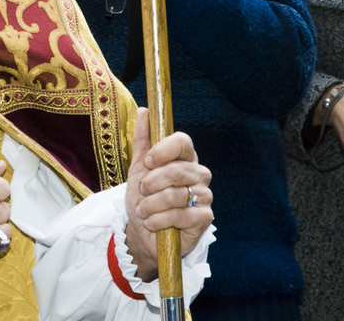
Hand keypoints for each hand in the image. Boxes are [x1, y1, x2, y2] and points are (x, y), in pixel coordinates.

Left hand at [124, 109, 213, 281]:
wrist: (143, 232)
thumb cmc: (144, 197)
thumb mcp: (138, 168)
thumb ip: (143, 140)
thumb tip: (144, 110)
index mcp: (185, 158)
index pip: (183, 142)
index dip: (164, 149)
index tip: (148, 161)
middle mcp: (198, 174)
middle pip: (176, 170)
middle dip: (151, 183)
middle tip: (141, 191)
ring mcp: (204, 196)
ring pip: (175, 195)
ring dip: (151, 204)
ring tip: (143, 210)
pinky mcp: (205, 218)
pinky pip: (181, 215)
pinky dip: (160, 220)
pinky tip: (152, 223)